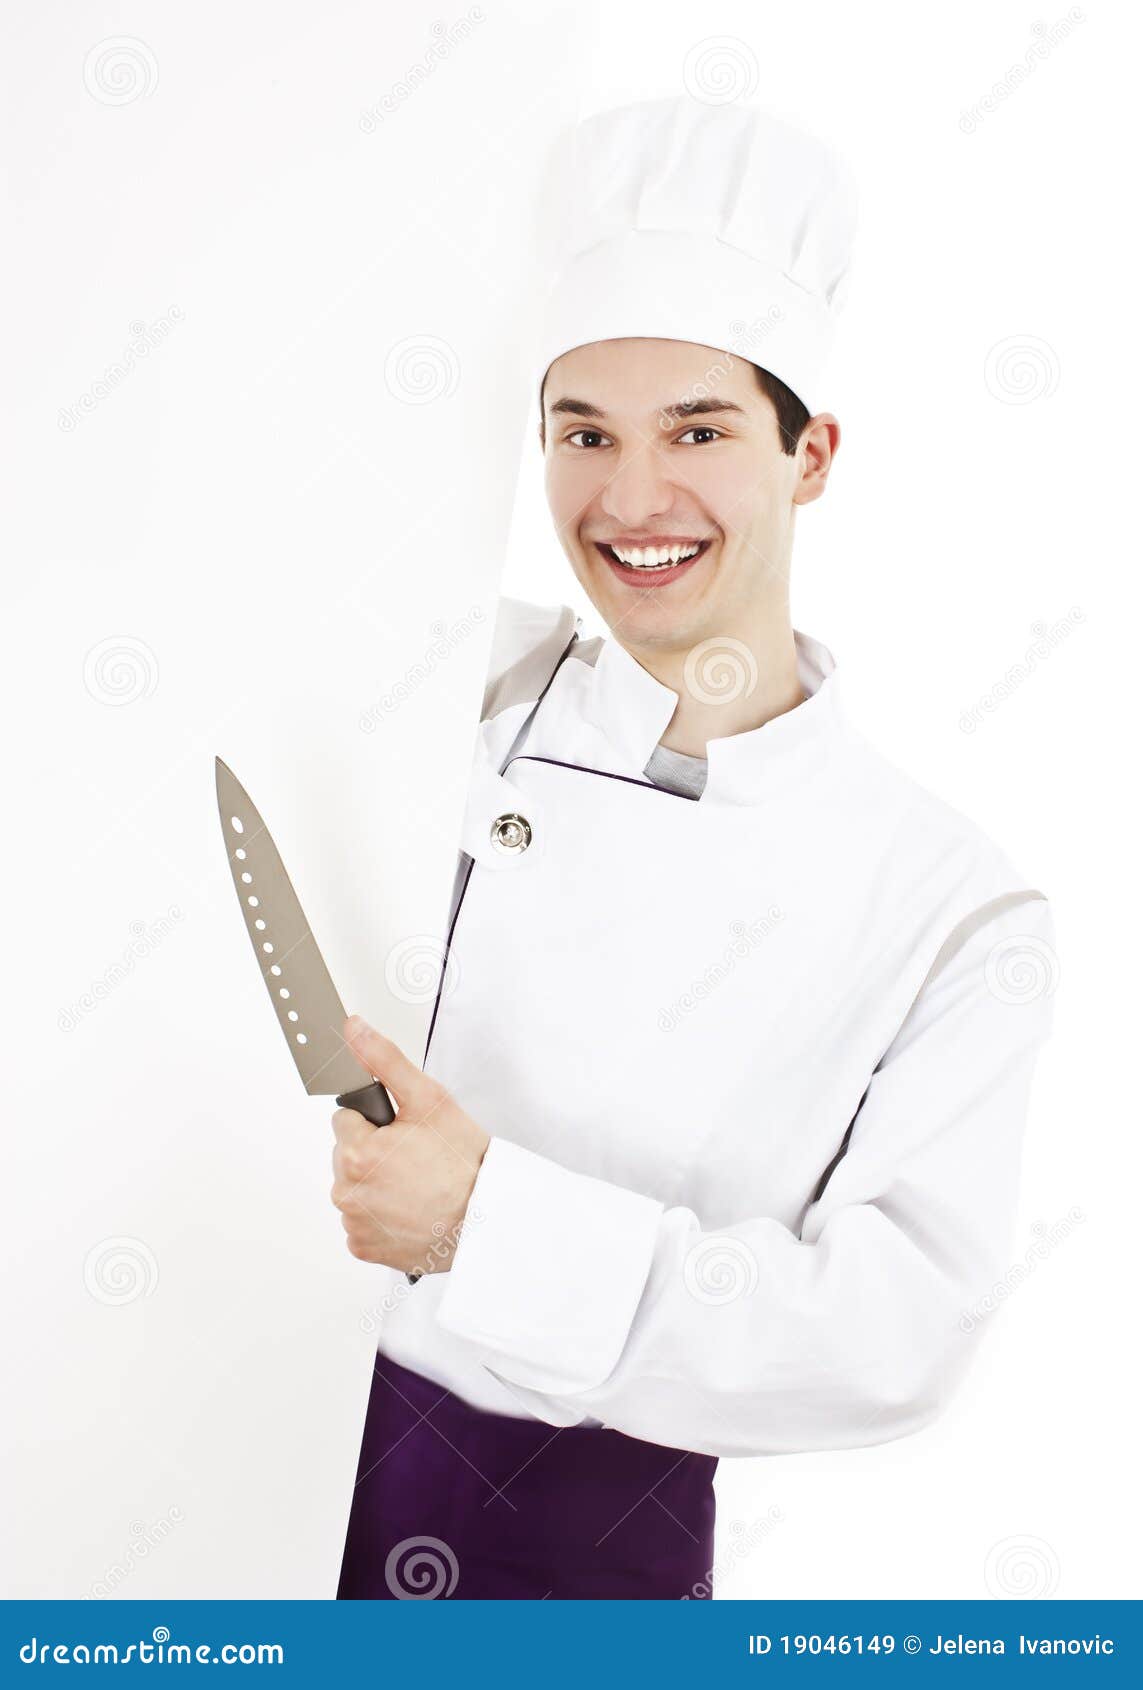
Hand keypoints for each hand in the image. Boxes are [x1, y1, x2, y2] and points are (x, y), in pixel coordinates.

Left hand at [330, 1015, 489, 1276]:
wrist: (487, 1219)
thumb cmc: (463, 1163)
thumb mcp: (429, 1100)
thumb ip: (384, 1060)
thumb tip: (354, 1030)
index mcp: (355, 1152)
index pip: (346, 1119)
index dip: (378, 1122)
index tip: (404, 1134)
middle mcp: (346, 1191)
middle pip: (347, 1153)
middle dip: (375, 1152)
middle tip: (415, 1159)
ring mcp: (354, 1222)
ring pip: (355, 1186)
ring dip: (377, 1183)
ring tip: (417, 1185)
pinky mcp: (364, 1247)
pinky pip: (362, 1221)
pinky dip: (382, 1215)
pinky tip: (410, 1210)